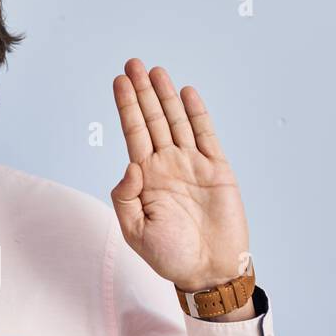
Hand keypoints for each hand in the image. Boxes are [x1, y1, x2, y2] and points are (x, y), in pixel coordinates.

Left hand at [110, 58, 250, 292]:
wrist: (208, 272)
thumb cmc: (170, 256)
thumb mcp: (135, 231)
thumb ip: (126, 197)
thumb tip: (130, 165)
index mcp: (145, 179)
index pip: (133, 134)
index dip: (127, 107)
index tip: (119, 82)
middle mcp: (167, 166)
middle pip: (153, 120)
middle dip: (142, 92)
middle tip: (133, 63)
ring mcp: (192, 166)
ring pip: (177, 122)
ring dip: (166, 96)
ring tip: (156, 70)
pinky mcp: (217, 170)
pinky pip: (206, 136)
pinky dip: (197, 114)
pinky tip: (187, 93)